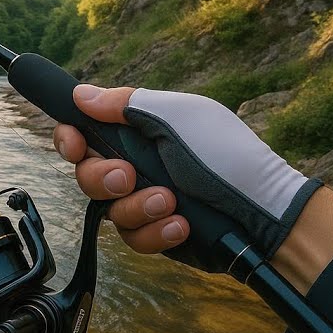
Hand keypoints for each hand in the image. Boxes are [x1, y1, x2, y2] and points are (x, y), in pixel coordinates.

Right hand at [52, 84, 322, 268]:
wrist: (263, 212)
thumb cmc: (225, 155)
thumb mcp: (178, 117)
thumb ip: (127, 105)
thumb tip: (80, 93)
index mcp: (138, 132)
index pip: (83, 132)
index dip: (69, 139)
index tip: (75, 144)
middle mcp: (136, 165)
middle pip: (86, 175)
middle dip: (101, 177)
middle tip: (128, 177)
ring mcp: (144, 202)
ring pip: (108, 212)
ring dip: (137, 207)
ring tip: (172, 202)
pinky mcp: (156, 234)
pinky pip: (134, 239)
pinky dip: (156, 232)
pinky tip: (182, 225)